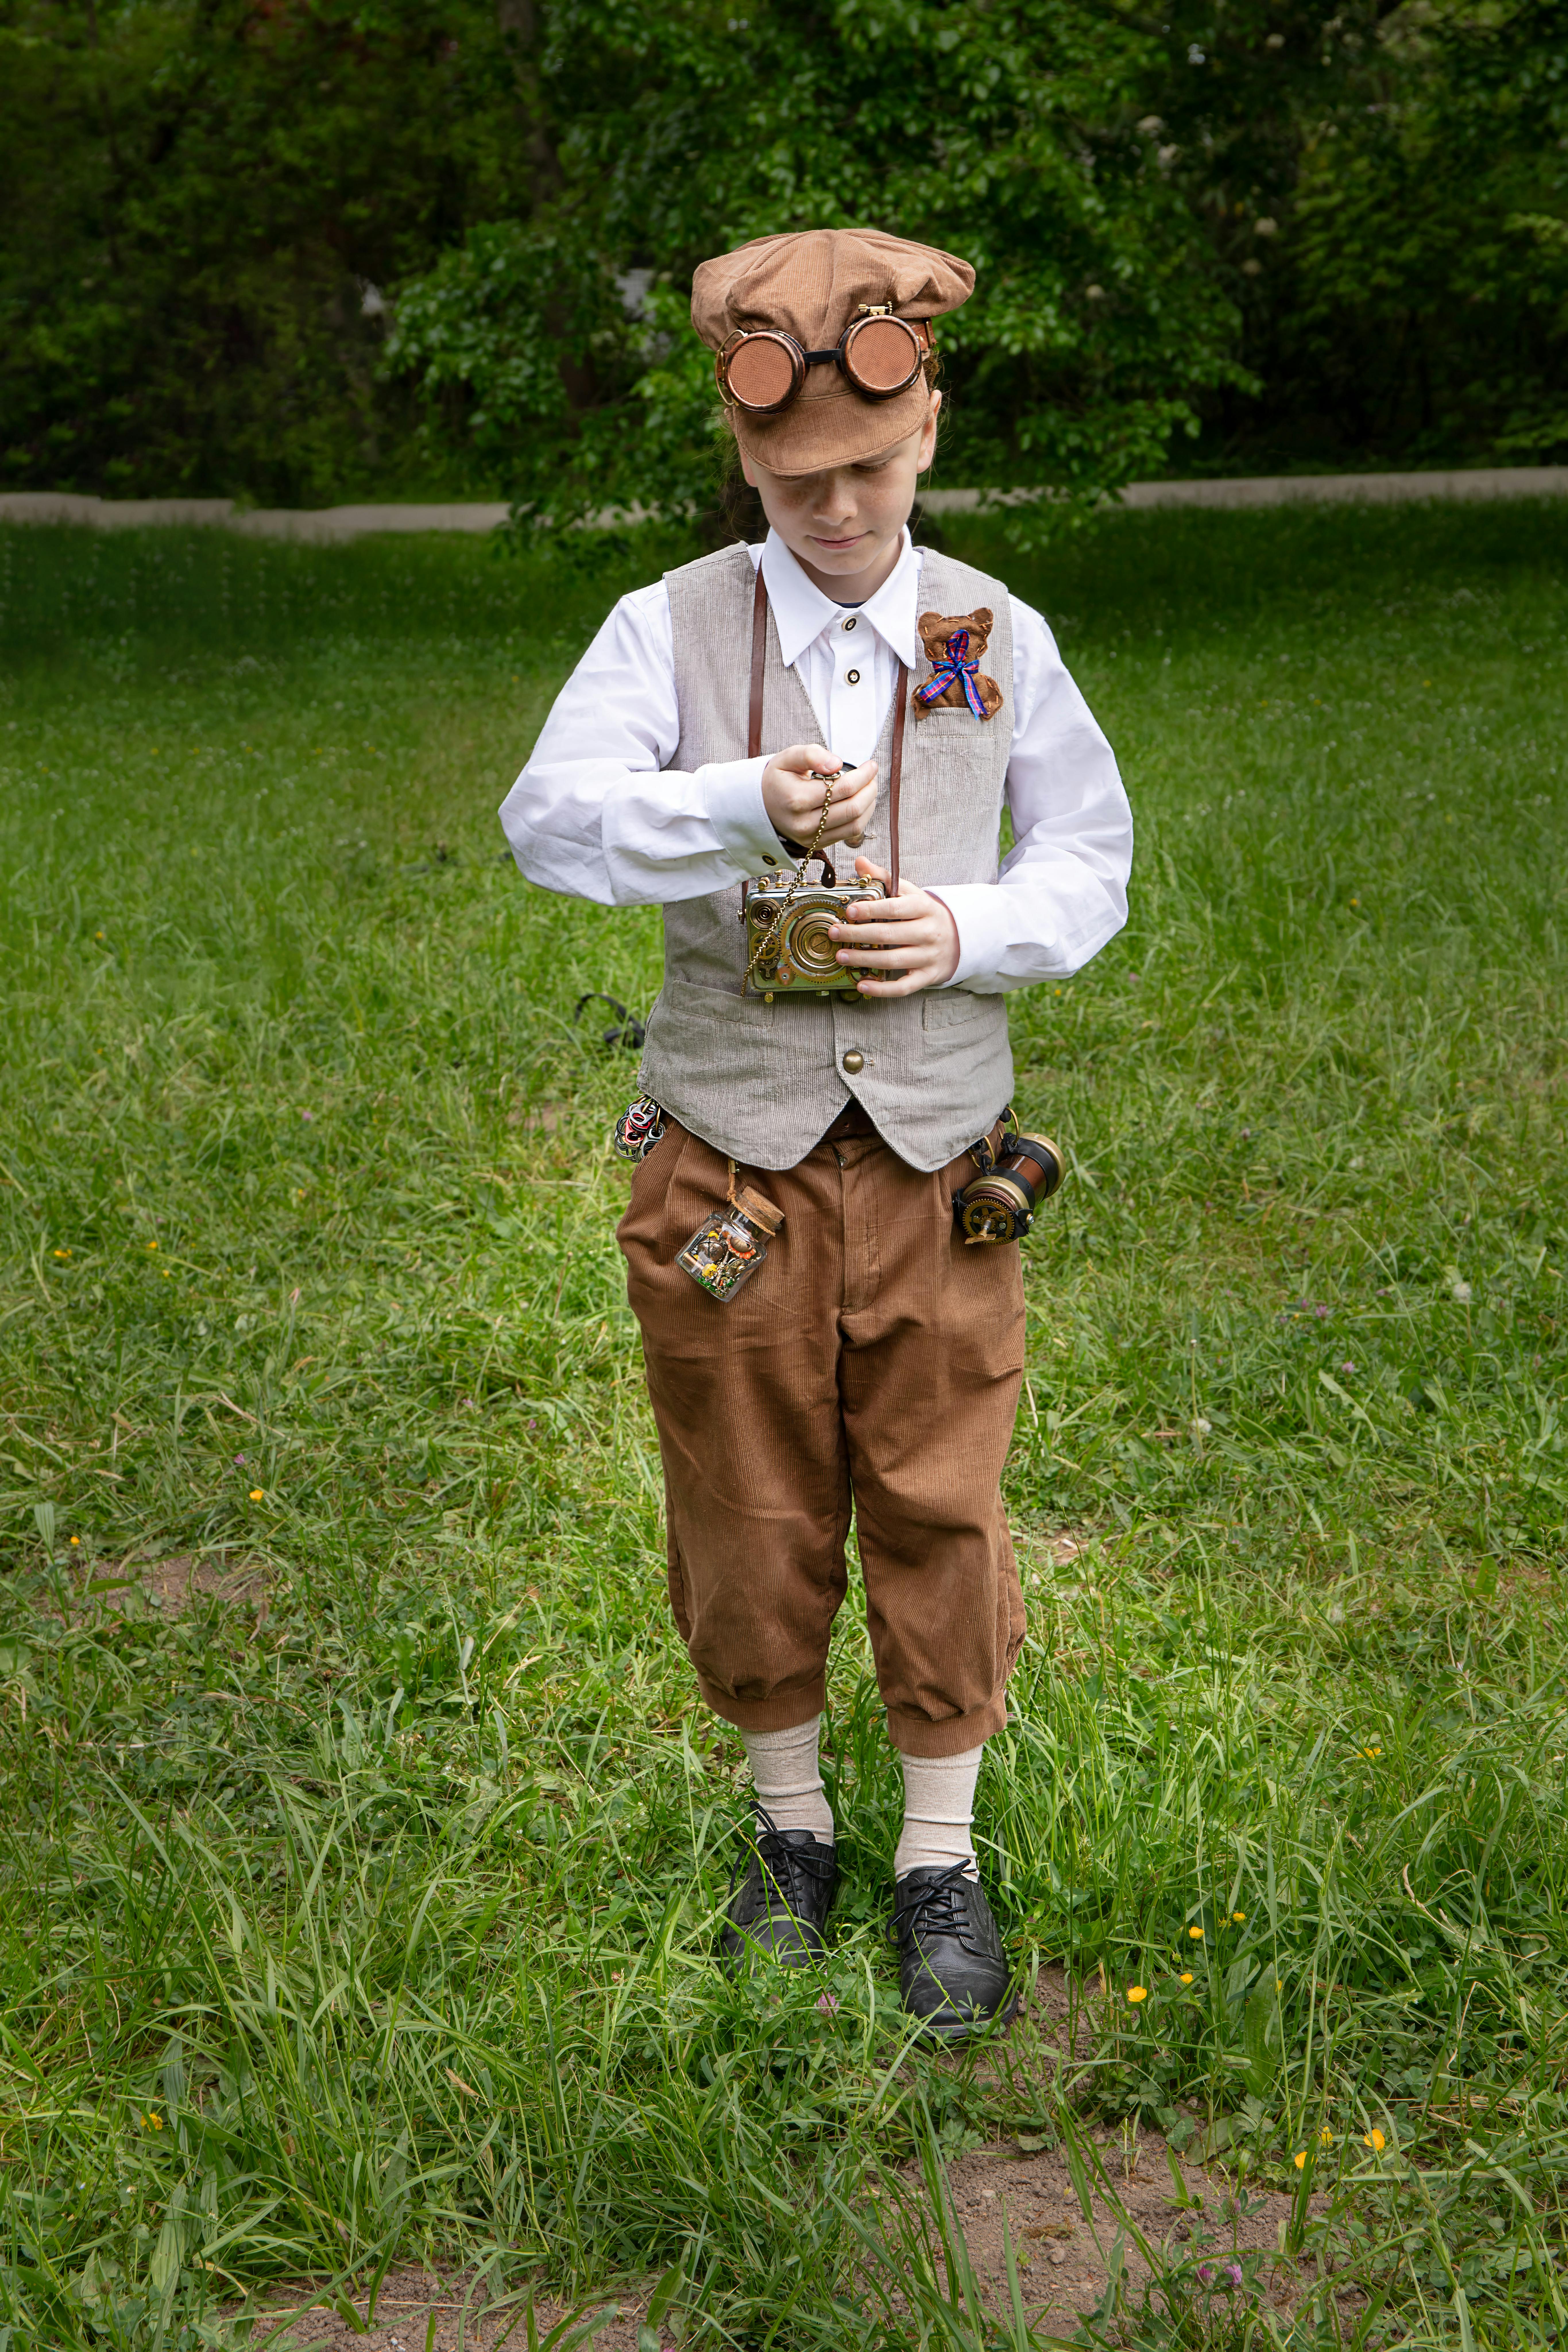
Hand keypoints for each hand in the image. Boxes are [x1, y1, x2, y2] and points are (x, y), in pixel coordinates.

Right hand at [760, 743, 878, 851]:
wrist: (761, 805)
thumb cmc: (778, 779)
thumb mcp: (787, 758)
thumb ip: (811, 754)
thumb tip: (837, 764)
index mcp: (796, 800)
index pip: (842, 789)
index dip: (863, 776)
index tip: (871, 765)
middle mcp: (804, 823)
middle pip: (852, 808)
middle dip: (869, 790)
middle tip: (872, 776)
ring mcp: (811, 838)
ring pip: (855, 824)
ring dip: (869, 805)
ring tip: (869, 788)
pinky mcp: (817, 844)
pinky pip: (849, 834)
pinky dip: (862, 817)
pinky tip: (862, 803)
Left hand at [829, 858, 959, 995]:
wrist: (959, 938)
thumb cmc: (925, 915)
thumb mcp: (910, 893)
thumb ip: (885, 878)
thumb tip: (860, 862)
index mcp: (923, 908)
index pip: (895, 908)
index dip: (871, 910)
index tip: (850, 911)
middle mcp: (928, 932)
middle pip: (889, 934)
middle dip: (858, 934)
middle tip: (835, 933)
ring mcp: (928, 956)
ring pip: (893, 960)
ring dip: (864, 960)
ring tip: (841, 956)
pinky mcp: (927, 977)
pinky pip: (903, 987)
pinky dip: (881, 989)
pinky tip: (862, 985)